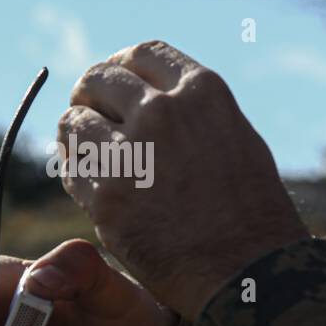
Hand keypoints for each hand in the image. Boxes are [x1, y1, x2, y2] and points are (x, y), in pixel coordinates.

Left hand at [59, 40, 308, 319]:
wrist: (249, 271)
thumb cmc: (251, 211)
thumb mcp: (236, 137)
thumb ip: (192, 110)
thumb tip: (148, 95)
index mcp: (201, 92)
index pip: (142, 55)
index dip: (119, 67)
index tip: (112, 84)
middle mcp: (164, 113)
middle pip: (99, 80)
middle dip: (87, 95)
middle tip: (86, 113)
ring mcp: (132, 154)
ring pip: (74, 122)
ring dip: (74, 134)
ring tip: (84, 150)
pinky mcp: (108, 199)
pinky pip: (73, 171)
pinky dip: (77, 173)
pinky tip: (90, 183)